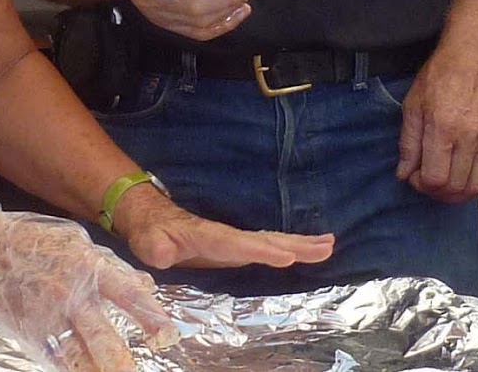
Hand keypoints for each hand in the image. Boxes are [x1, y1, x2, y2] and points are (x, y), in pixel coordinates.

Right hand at [0, 197, 176, 371]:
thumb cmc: (37, 243)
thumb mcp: (79, 242)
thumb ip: (112, 267)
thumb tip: (145, 286)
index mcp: (89, 266)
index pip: (128, 294)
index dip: (151, 317)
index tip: (167, 336)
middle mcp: (71, 295)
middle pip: (104, 340)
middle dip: (124, 364)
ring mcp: (48, 318)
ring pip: (80, 359)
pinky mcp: (31, 334)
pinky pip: (58, 359)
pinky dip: (75, 368)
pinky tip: (87, 371)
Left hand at [114, 183, 334, 271]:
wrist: (155, 220)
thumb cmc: (151, 233)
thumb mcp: (148, 242)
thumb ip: (156, 247)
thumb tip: (162, 253)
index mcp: (210, 236)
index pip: (238, 243)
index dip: (260, 250)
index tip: (285, 256)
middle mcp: (229, 236)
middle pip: (267, 239)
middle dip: (296, 244)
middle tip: (326, 247)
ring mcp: (236, 240)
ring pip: (274, 241)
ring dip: (302, 244)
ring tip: (329, 245)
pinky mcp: (240, 246)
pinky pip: (270, 245)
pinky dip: (292, 247)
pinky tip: (311, 250)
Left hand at [396, 48, 477, 203]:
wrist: (472, 58)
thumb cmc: (437, 78)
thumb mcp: (412, 105)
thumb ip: (408, 143)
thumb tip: (403, 174)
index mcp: (442, 127)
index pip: (434, 178)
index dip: (420, 184)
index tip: (413, 174)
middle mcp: (468, 137)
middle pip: (454, 187)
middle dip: (435, 191)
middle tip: (425, 179)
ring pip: (475, 187)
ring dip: (456, 194)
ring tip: (443, 183)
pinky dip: (475, 185)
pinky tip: (461, 177)